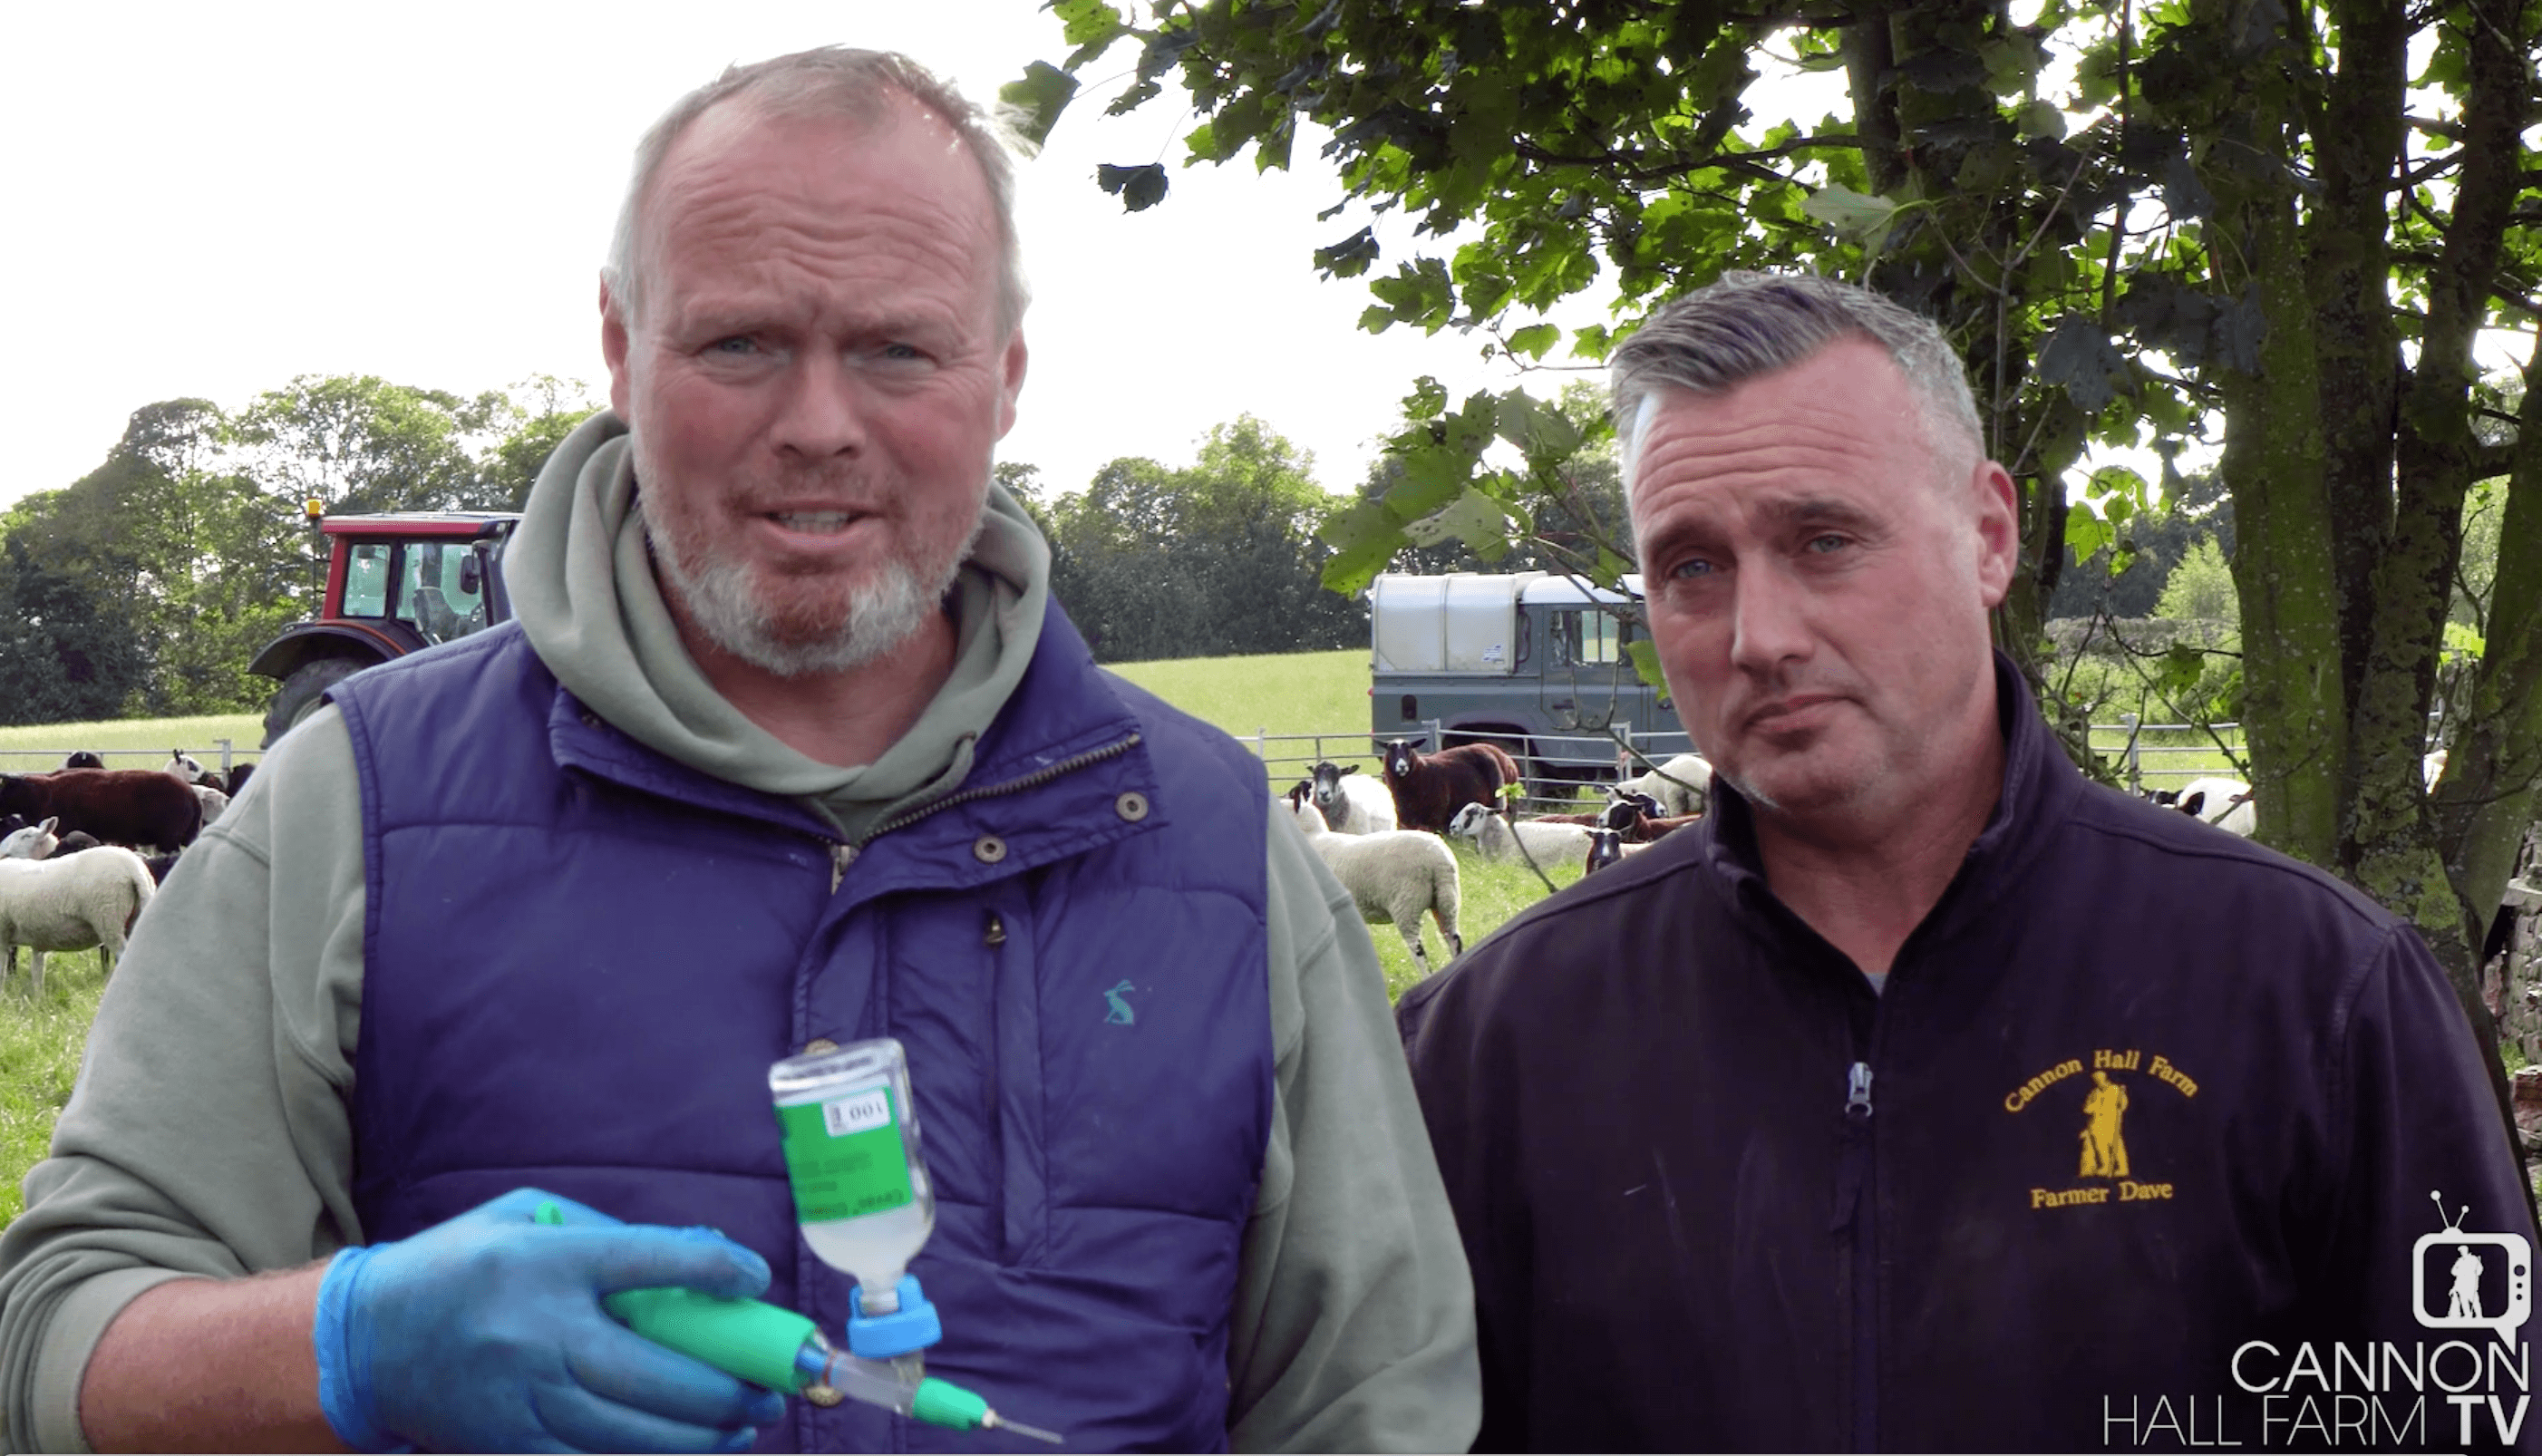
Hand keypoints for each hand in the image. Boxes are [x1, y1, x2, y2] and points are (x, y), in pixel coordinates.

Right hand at [313, 1187, 788, 1452]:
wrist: (364, 1342)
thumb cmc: (459, 1268)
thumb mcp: (526, 1219)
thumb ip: (610, 1234)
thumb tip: (697, 1257)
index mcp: (547, 1264)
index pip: (652, 1262)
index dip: (715, 1270)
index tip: (755, 1279)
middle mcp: (541, 1334)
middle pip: (660, 1374)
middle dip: (730, 1389)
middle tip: (770, 1390)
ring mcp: (526, 1399)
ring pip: (638, 1433)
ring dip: (705, 1436)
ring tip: (744, 1426)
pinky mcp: (512, 1445)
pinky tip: (684, 1449)